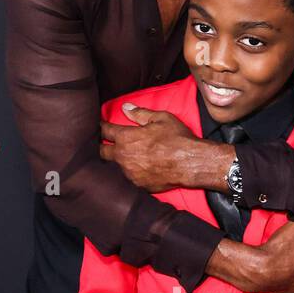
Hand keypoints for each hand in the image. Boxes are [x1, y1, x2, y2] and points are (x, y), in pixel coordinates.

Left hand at [100, 104, 217, 191]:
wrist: (191, 163)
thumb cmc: (177, 139)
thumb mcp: (160, 118)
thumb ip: (140, 113)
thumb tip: (125, 107)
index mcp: (126, 138)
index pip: (106, 131)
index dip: (102, 127)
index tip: (102, 126)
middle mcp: (123, 156)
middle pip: (103, 152)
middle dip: (104, 146)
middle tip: (107, 143)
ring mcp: (130, 173)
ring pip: (116, 166)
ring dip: (120, 160)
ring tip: (128, 157)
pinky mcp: (138, 185)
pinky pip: (130, 177)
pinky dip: (133, 172)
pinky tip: (141, 168)